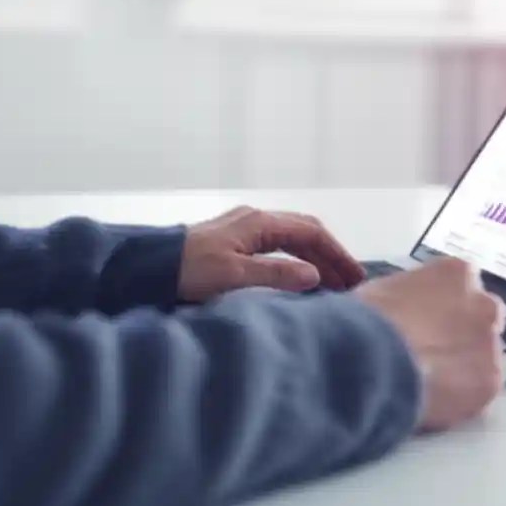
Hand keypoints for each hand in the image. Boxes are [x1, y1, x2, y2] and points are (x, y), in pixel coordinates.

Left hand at [178, 206, 366, 302]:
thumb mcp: (234, 275)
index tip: (356, 278)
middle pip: (305, 232)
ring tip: (332, 285)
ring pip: (291, 240)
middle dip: (330, 256)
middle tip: (351, 284)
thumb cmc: (190, 270)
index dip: (337, 254)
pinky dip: (295, 261)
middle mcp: (256, 219)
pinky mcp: (235, 241)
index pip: (311, 232)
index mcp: (260, 222)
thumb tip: (315, 275)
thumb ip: (275, 274)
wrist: (149, 266)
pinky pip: (277, 247)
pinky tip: (300, 279)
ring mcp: (245, 228)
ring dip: (314, 259)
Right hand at [357, 258, 504, 431]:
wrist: (368, 360)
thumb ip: (409, 298)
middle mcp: (483, 303)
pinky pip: (478, 390)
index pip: (461, 286)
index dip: (443, 307)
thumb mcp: (382, 292)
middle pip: (482, 318)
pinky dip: (460, 398)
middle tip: (432, 352)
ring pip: (482, 356)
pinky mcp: (490, 381)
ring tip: (428, 382)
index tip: (427, 322)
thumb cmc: (365, 320)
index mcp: (457, 273)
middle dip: (463, 333)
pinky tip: (433, 400)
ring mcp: (490, 343)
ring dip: (462, 366)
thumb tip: (403, 313)